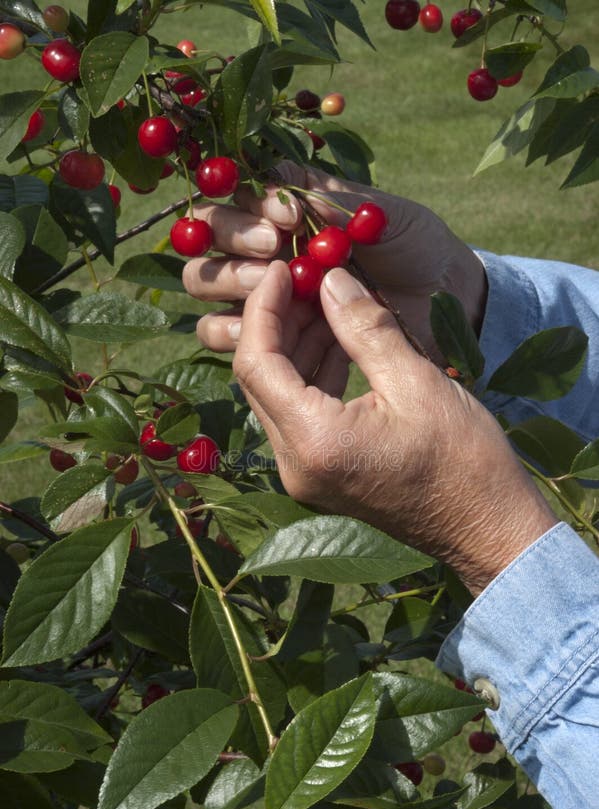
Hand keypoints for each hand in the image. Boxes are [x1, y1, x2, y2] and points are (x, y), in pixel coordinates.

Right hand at [183, 162, 487, 361]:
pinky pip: (224, 335)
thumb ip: (334, 199)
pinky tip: (285, 329)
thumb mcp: (382, 213)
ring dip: (232, 285)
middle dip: (233, 244)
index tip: (284, 219)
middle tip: (275, 252)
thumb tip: (281, 182)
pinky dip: (241, 331)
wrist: (443, 301)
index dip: (246, 207)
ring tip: (279, 290)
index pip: (232, 200)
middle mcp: (262, 252)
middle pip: (204, 243)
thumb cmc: (414, 246)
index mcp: (283, 213)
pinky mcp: (273, 339)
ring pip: (205, 288)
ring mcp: (262, 296)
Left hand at [232, 261, 557, 595]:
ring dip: (296, 347)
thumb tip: (331, 279)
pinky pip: (300, 416)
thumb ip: (365, 327)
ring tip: (329, 303)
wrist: (489, 529)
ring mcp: (306, 475)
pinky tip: (339, 344)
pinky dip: (312, 376)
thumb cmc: (464, 460)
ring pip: (278, 396)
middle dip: (278, 323)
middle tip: (310, 279)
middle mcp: (295, 464)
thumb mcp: (417, 381)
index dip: (263, 309)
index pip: (256, 362)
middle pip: (260, 379)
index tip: (284, 268)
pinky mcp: (322, 476)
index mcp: (314, 440)